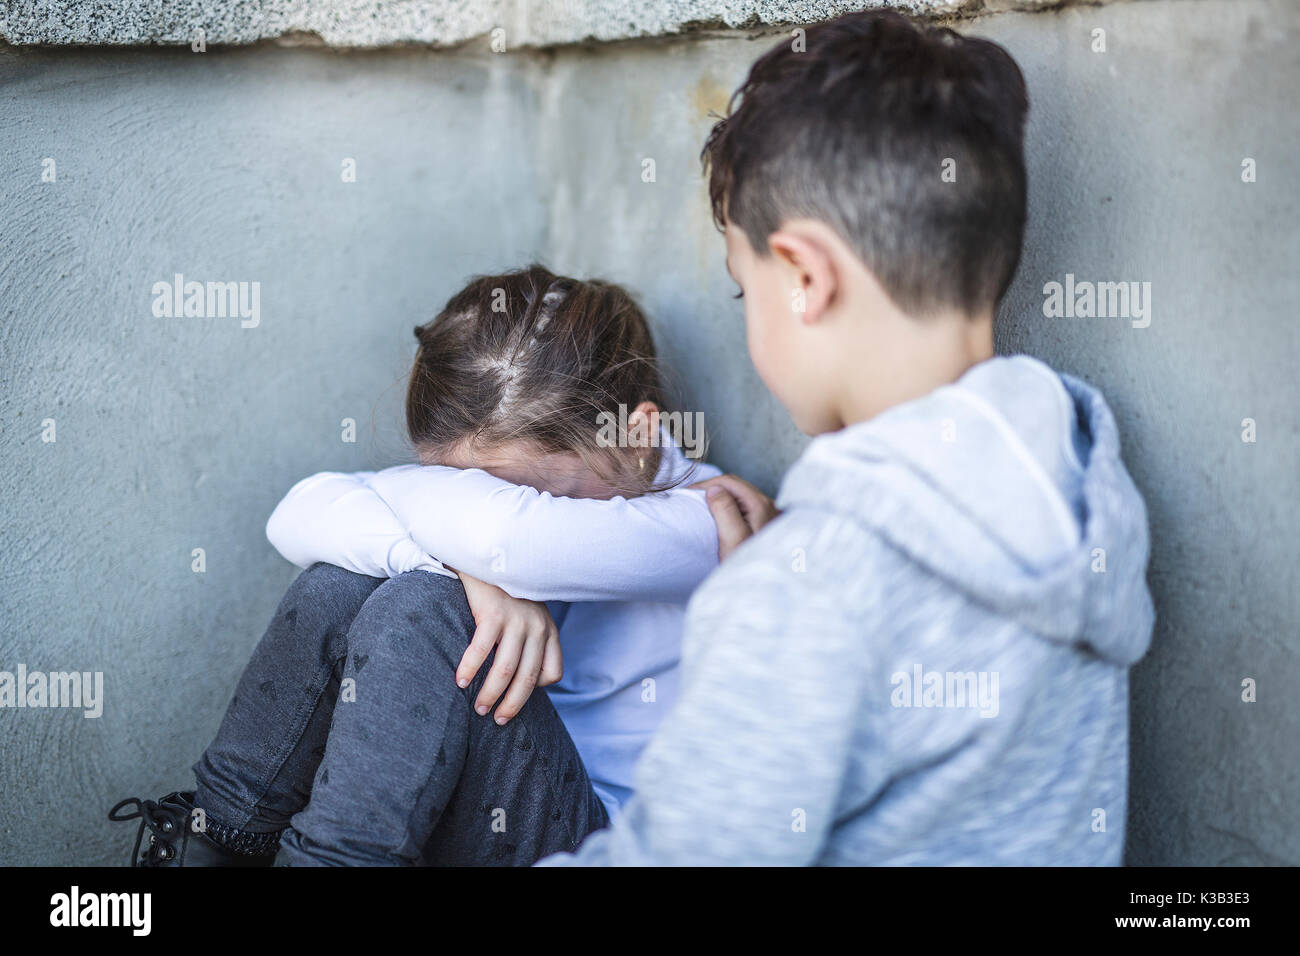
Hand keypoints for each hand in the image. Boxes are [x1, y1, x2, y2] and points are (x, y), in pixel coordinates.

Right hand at [454, 571, 562, 724]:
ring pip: (505, 670)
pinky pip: (481, 650)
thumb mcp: (528, 615)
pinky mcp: (494, 613)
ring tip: (478, 708)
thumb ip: (528, 642)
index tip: (515, 701)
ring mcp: (517, 620)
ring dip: (490, 694)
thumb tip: (518, 680)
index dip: (536, 691)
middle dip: (512, 705)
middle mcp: (538, 627)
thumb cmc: (503, 593)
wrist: (486, 559)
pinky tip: (460, 681)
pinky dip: (470, 669)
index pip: (553, 672)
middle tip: (496, 720)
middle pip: (528, 678)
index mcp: (548, 630)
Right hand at [689, 474, 779, 561]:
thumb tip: (714, 489)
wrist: (766, 593)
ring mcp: (770, 516)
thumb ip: (725, 511)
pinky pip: (745, 508)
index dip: (705, 485)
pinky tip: (719, 516)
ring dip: (720, 498)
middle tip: (690, 499)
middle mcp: (770, 506)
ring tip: (701, 507)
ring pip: (741, 497)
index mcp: (761, 505)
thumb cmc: (750, 569)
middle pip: (736, 487)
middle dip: (712, 489)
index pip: (729, 482)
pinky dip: (729, 507)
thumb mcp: (733, 540)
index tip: (686, 495)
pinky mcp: (766, 526)